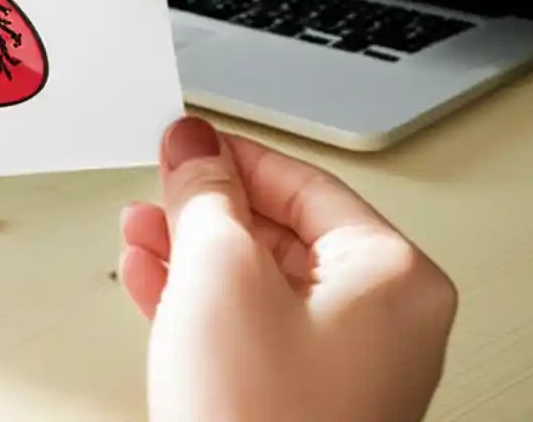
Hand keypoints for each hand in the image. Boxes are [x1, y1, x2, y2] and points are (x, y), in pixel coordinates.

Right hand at [119, 117, 456, 421]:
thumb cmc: (262, 420)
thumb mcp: (220, 272)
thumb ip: (204, 195)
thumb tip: (193, 145)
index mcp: (392, 277)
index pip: (307, 184)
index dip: (233, 154)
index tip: (184, 138)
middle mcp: (380, 320)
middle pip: (282, 231)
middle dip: (206, 206)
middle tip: (158, 182)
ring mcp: (340, 366)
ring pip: (256, 279)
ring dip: (192, 248)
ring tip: (139, 227)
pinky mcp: (294, 399)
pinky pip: (244, 325)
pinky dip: (196, 297)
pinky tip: (151, 276)